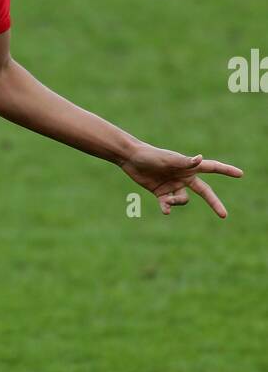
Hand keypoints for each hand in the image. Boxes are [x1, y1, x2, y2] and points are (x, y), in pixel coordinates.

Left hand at [119, 143, 242, 217]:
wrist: (131, 159)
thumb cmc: (151, 155)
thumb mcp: (168, 159)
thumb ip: (184, 161)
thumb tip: (201, 159)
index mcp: (189, 166)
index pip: (212, 168)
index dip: (226, 171)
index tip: (240, 174)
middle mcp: (184, 177)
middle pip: (204, 192)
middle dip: (214, 203)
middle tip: (224, 215)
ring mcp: (173, 185)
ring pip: (183, 200)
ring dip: (176, 202)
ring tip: (167, 199)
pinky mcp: (161, 193)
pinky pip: (168, 205)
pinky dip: (167, 208)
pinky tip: (165, 210)